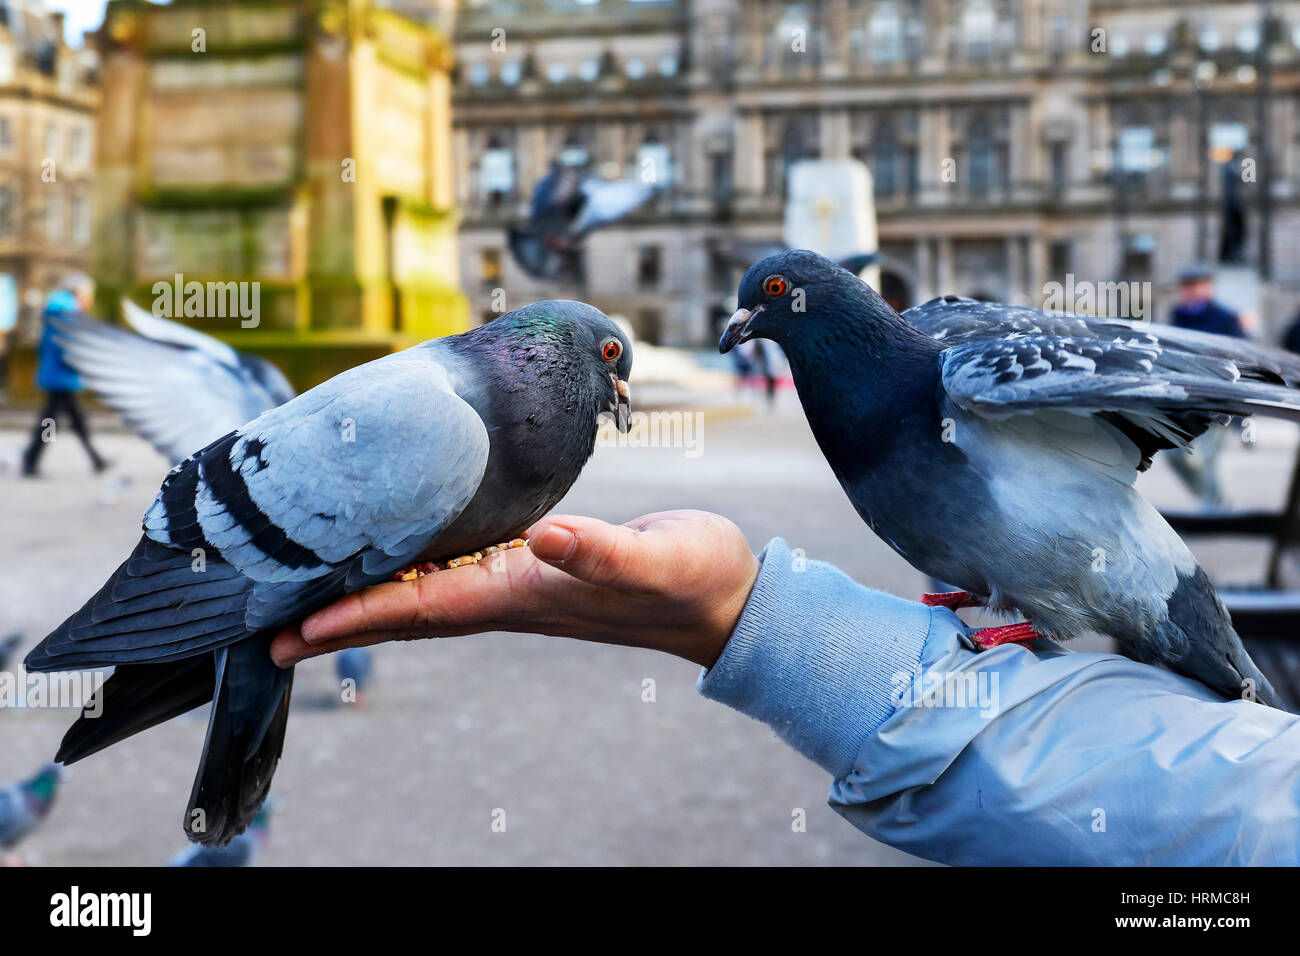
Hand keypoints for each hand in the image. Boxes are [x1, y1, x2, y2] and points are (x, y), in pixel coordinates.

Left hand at [271, 510, 759, 668]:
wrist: (722, 598)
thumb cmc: (693, 579)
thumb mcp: (656, 559)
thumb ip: (601, 551)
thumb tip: (546, 537)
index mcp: (524, 594)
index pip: (421, 610)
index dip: (354, 618)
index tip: (289, 630)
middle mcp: (509, 596)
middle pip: (406, 613)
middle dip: (336, 620)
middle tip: (267, 629)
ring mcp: (520, 585)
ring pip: (424, 596)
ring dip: (365, 600)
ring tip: (309, 597)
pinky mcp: (535, 566)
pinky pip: (454, 574)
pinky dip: (410, 571)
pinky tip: (395, 556)